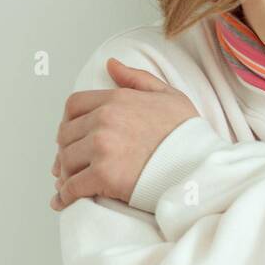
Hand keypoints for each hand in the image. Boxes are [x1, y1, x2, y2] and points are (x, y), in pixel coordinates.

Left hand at [49, 59, 198, 210]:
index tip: (74, 135)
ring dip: (66, 173)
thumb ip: (137, 79)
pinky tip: (67, 200)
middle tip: (70, 163)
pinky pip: (72, 186)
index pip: (74, 105)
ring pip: (66, 160)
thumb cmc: (188, 134)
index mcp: (116, 100)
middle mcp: (104, 121)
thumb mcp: (168, 95)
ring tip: (70, 182)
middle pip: (66, 134)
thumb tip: (111, 64)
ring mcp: (102, 148)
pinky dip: (66, 195)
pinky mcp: (103, 176)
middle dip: (66, 149)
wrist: (199, 165)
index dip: (69, 121)